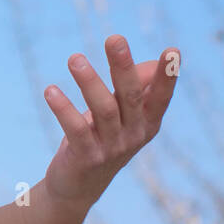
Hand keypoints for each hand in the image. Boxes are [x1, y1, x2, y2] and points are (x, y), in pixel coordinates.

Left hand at [42, 35, 178, 206]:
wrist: (78, 185)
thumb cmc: (102, 138)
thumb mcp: (121, 115)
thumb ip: (133, 88)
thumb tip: (144, 62)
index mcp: (147, 122)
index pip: (161, 97)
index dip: (168, 76)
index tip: (173, 51)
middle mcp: (134, 134)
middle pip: (131, 96)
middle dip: (123, 66)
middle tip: (114, 38)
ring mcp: (111, 147)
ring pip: (102, 110)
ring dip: (89, 81)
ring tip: (74, 58)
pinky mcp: (87, 156)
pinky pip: (75, 129)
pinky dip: (63, 108)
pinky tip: (50, 90)